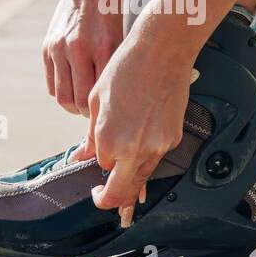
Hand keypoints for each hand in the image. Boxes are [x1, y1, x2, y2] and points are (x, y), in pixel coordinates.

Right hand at [42, 0, 123, 115]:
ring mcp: (59, 47)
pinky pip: (51, 83)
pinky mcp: (47, 46)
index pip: (100, 95)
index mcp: (103, 47)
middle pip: (78, 101)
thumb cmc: (116, 10)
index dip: (103, 111)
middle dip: (87, 113)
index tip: (109, 117)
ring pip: (62, 96)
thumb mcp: (123, 37)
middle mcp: (78, 48)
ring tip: (84, 106)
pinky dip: (61, 92)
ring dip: (72, 106)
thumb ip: (116, 67)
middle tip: (97, 113)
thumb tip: (116, 99)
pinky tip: (73, 91)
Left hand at [76, 36, 193, 224]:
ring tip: (125, 199)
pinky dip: (147, 164)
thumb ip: (91, 136)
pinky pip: (156, 160)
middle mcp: (134, 149)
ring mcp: (157, 146)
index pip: (100, 168)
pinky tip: (141, 160)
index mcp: (109, 139)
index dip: (96, 171)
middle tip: (108, 205)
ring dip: (131, 187)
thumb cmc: (127, 68)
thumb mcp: (97, 101)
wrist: (162, 52)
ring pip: (142, 180)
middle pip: (123, 193)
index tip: (93, 176)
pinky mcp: (172, 139)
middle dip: (112, 202)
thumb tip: (83, 155)